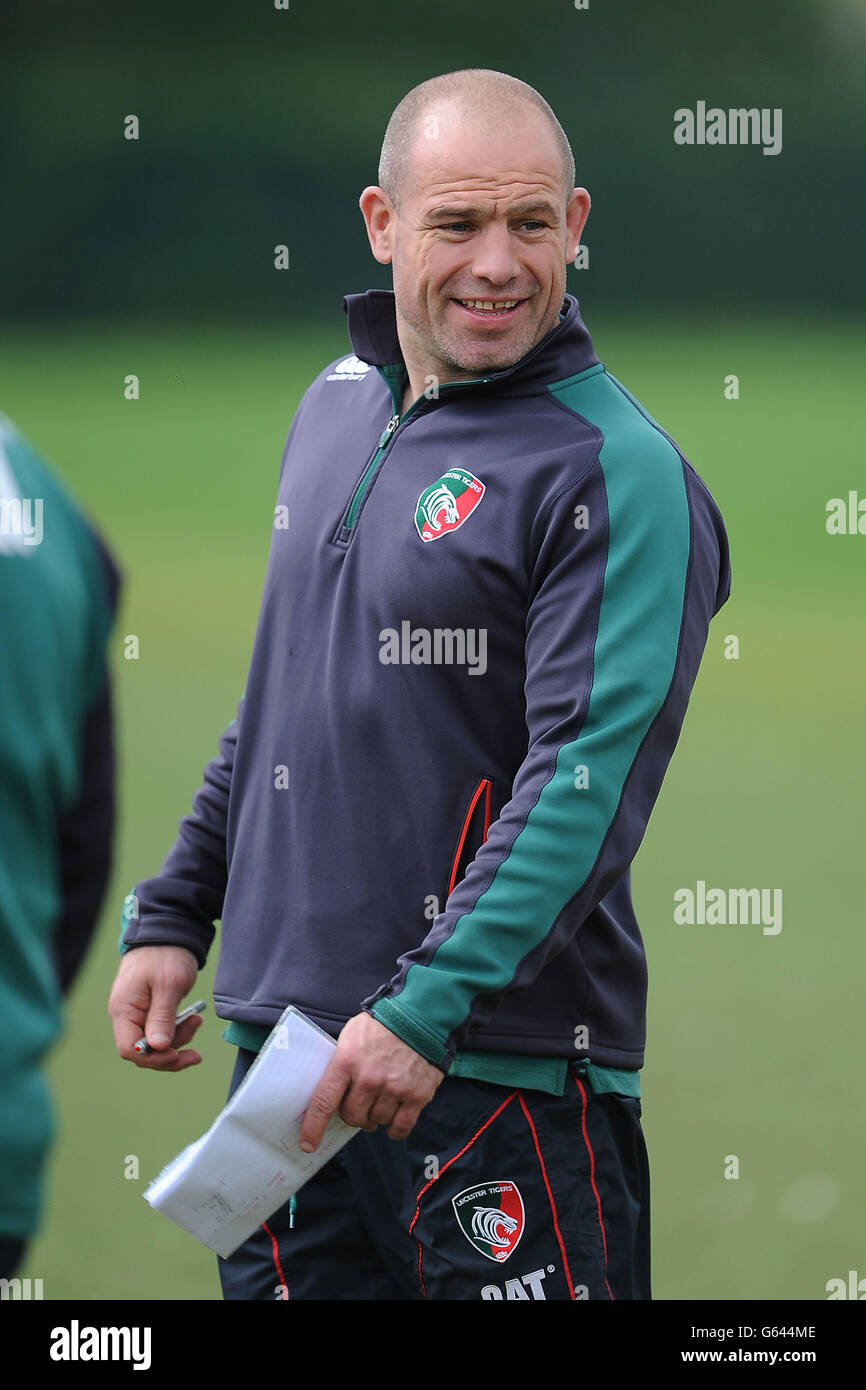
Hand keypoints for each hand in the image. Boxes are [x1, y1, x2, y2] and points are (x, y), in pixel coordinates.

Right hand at [108, 945, 202, 1071]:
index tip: (177, 1054)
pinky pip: (161, 1030)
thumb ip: (162, 1017)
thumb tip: (158, 1048)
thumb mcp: (168, 985)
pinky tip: (192, 1019)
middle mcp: (126, 1014)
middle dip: (170, 1052)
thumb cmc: (166, 954)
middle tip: (195, 1044)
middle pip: (143, 1050)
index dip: (153, 1058)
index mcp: (124, 1009)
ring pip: (155, 1042)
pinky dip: (178, 1029)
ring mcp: (137, 1012)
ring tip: (196, 1021)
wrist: (169, 931)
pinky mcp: (149, 1009)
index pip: (130, 1048)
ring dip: (178, 1039)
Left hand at [299, 1012, 443, 1150]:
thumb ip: (341, 1062)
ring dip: (375, 1116)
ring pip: (375, 1122)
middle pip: (352, 1117)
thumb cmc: (383, 1022)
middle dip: (353, 1113)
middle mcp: (369, 1079)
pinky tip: (393, 1118)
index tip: (308, 1144)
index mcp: (347, 1062)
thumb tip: (332, 1088)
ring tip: (381, 1099)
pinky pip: (401, 1127)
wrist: (421, 1013)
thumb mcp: (351, 1034)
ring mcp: (394, 1088)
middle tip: (360, 1101)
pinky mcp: (417, 1095)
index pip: (324, 1102)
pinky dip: (395, 1128)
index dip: (313, 1127)